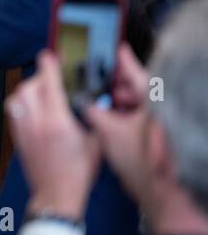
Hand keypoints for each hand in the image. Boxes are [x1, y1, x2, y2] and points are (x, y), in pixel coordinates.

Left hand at [7, 51, 100, 220]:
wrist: (56, 195)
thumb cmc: (77, 173)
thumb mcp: (95, 142)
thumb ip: (91, 117)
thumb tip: (91, 100)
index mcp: (58, 123)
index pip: (49, 85)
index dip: (49, 66)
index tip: (49, 55)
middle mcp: (36, 123)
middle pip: (29, 87)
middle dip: (40, 78)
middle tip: (52, 78)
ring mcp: (23, 129)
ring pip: (17, 97)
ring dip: (29, 89)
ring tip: (42, 92)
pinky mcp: (16, 136)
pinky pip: (14, 110)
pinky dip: (22, 102)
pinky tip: (34, 107)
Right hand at [83, 48, 150, 204]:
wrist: (152, 187)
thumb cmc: (139, 160)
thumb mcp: (107, 130)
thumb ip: (91, 109)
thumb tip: (79, 99)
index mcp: (150, 101)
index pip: (137, 72)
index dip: (123, 59)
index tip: (115, 47)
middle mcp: (154, 108)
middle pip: (132, 86)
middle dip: (112, 83)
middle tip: (93, 78)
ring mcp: (152, 120)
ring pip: (131, 100)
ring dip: (113, 99)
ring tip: (96, 99)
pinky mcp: (147, 131)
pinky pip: (131, 113)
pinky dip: (118, 111)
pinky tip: (103, 115)